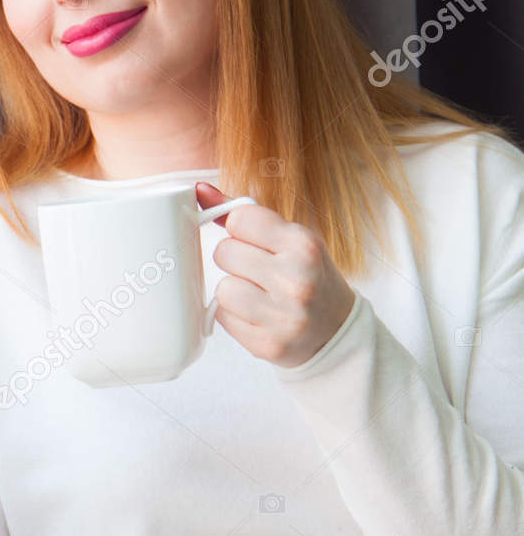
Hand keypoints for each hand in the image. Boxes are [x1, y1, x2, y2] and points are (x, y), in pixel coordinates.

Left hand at [196, 182, 355, 369]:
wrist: (337, 331)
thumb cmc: (308, 277)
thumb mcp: (290, 239)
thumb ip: (245, 216)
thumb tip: (199, 190)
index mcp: (304, 245)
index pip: (240, 219)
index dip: (239, 229)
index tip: (253, 240)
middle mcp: (296, 280)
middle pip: (224, 253)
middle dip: (234, 260)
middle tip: (258, 270)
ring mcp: (282, 316)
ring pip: (222, 288)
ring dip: (233, 290)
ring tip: (257, 294)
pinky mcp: (266, 344)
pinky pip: (223, 318)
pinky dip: (233, 315)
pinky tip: (257, 315)